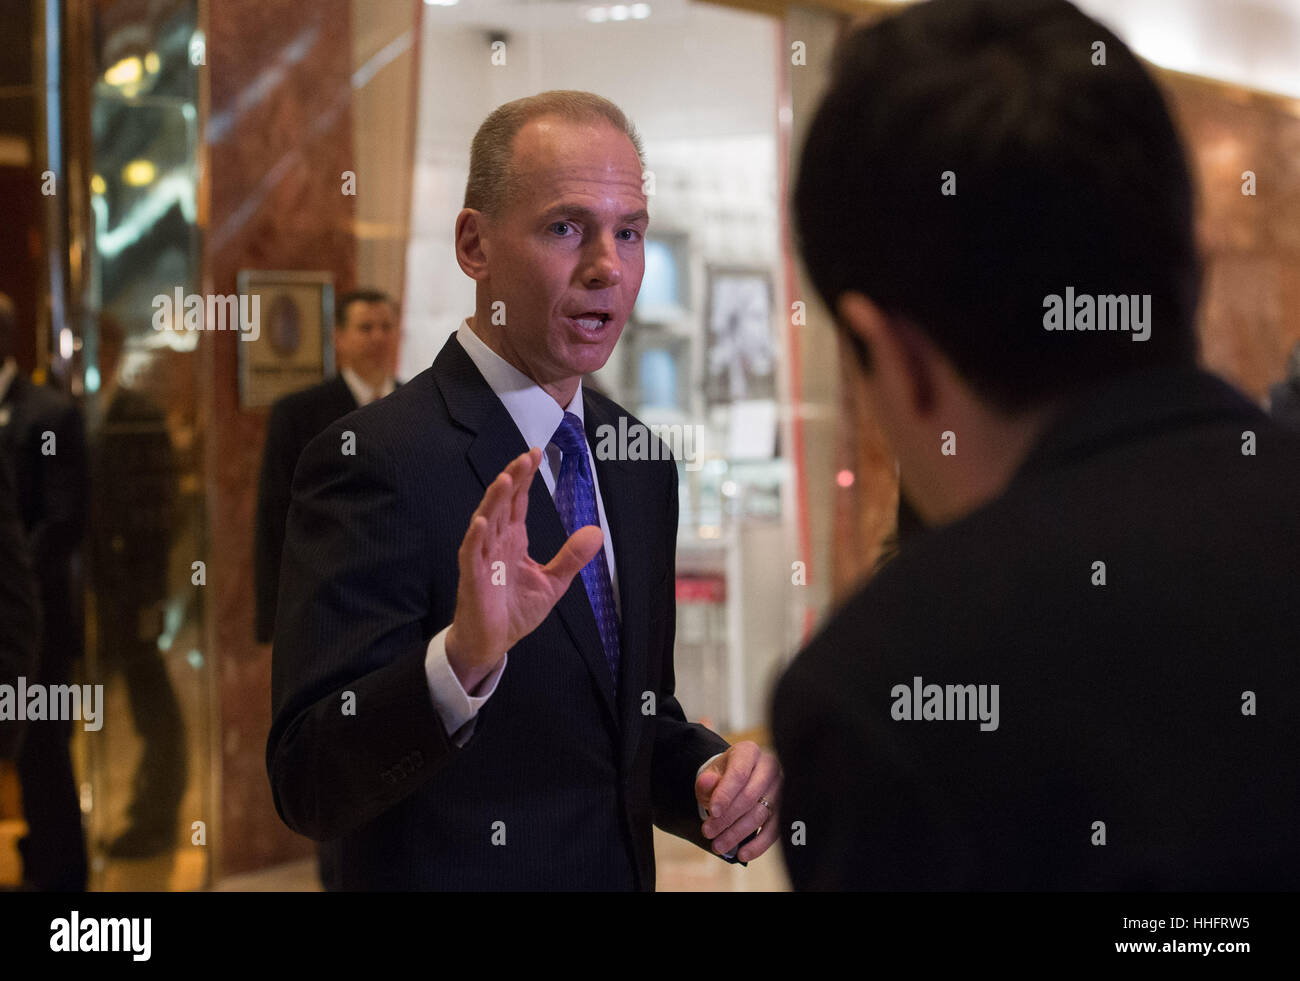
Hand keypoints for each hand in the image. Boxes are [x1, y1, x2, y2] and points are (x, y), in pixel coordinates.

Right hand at [445, 448, 602, 690]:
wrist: (493, 642)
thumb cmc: (515, 610)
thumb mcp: (553, 583)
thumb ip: (571, 557)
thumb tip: (596, 531)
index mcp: (513, 539)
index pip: (518, 502)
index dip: (525, 477)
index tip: (534, 453)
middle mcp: (496, 542)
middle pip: (503, 503)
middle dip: (513, 479)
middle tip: (525, 456)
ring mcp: (482, 558)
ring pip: (486, 522)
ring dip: (494, 501)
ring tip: (506, 479)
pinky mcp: (472, 578)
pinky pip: (472, 554)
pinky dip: (475, 538)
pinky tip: (482, 521)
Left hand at [694, 741, 781, 862]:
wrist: (738, 780)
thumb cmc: (723, 777)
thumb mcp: (711, 775)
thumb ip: (706, 780)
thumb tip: (707, 783)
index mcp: (749, 753)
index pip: (738, 774)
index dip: (725, 794)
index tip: (712, 812)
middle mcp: (770, 767)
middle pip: (749, 796)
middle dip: (727, 818)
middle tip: (707, 833)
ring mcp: (781, 788)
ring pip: (760, 814)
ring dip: (737, 833)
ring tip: (718, 846)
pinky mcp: (786, 809)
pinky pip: (775, 830)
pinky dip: (758, 845)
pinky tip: (742, 854)